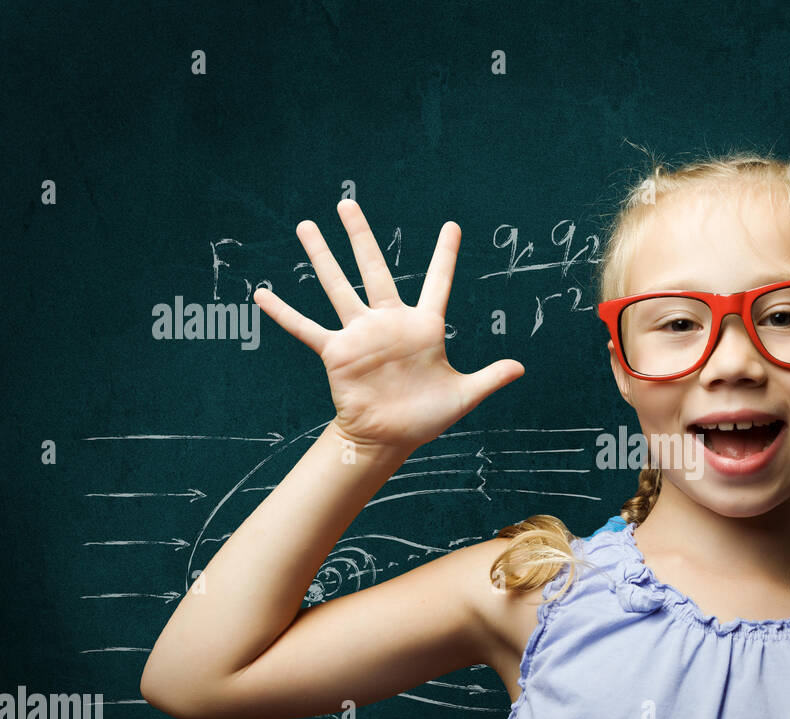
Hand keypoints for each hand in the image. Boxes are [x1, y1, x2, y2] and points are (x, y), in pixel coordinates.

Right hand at [253, 200, 523, 452]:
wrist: (389, 438)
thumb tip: (521, 367)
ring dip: (322, 257)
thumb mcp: (464, 396)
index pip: (438, 283)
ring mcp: (361, 334)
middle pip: (374, 269)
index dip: (445, 255)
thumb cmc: (426, 416)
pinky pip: (306, 329)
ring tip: (307, 225)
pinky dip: (285, 313)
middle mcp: (390, 322)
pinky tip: (262, 294)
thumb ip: (490, 378)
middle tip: (347, 203)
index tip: (452, 225)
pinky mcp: (337, 352)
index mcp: (424, 327)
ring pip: (338, 287)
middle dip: (360, 236)